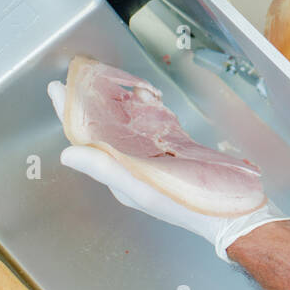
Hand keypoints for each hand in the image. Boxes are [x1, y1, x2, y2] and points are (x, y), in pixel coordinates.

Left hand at [47, 81, 289, 261]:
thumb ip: (106, 169)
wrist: (233, 212)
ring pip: (129, 124)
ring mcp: (155, 157)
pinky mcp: (176, 150)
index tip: (56, 88)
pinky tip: (146, 95)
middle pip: (104, 128)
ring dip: (120, 102)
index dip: (70, 114)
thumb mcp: (142, 188)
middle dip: (92, 102)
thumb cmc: (189, 203)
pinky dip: (149, 108)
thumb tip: (68, 154)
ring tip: (111, 82)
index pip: (86, 141)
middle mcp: (133, 165)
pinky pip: (155, 125)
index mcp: (120, 174)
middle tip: (79, 77)